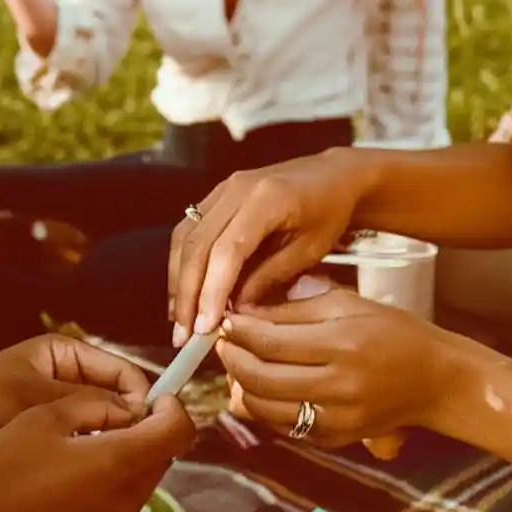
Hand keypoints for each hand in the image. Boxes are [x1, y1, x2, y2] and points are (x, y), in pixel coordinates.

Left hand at [0, 333, 153, 460]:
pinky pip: (77, 444)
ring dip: (107, 443)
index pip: (122, 371)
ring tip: (112, 468)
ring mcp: (51, 409)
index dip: (142, 398)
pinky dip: (87, 457)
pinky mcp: (40, 439)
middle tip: (136, 455)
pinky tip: (90, 478)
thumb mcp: (36, 401)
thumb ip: (93, 404)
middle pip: (114, 399)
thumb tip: (143, 414)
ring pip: (98, 426)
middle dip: (126, 424)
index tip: (152, 431)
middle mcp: (61, 376)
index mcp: (62, 353)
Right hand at [0, 394, 194, 511]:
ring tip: (70, 450)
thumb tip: (123, 408)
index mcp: (118, 465)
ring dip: (119, 461)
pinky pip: (113, 511)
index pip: (179, 430)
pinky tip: (57, 486)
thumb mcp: (36, 420)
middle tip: (101, 416)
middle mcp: (126, 504)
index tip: (151, 394)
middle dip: (142, 432)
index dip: (171, 405)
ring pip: (135, 484)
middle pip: (158, 458)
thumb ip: (90, 405)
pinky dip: (101, 490)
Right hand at [169, 149, 372, 344]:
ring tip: (180, 321)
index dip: (212, 292)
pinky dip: (183, 265)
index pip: (227, 250)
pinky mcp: (215, 196)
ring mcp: (222, 189)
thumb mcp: (309, 250)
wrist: (333, 175)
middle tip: (184, 336)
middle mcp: (236, 189)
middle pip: (197, 245)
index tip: (205, 328)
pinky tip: (185, 294)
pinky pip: (189, 231)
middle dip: (187, 294)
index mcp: (266, 199)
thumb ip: (269, 277)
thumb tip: (233, 311)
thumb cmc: (330, 213)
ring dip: (178, 282)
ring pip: (185, 239)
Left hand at [215, 288, 487, 447]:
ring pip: (265, 408)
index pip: (270, 341)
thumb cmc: (393, 332)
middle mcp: (338, 385)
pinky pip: (283, 426)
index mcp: (342, 344)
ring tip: (239, 365)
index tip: (226, 320)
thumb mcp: (349, 305)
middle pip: (261, 378)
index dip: (239, 331)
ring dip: (241, 386)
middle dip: (232, 359)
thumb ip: (295, 311)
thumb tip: (246, 315)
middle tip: (224, 343)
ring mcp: (336, 418)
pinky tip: (262, 388)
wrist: (435, 380)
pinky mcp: (335, 439)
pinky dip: (264, 407)